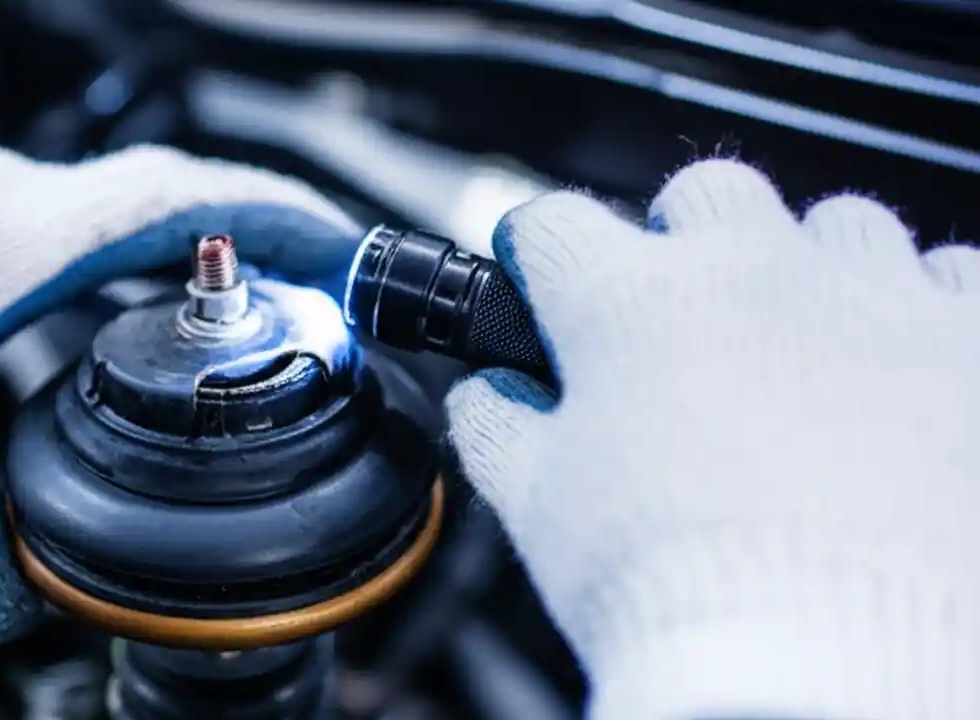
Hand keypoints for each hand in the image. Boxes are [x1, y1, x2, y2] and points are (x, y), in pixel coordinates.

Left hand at [0, 147, 356, 634]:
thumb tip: (4, 591)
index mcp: (24, 229)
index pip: (189, 198)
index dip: (284, 217)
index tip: (348, 246)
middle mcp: (22, 208)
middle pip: (183, 201)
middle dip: (269, 235)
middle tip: (330, 281)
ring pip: (138, 217)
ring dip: (210, 250)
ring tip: (261, 300)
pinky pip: (92, 241)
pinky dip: (145, 270)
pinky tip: (138, 323)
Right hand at [447, 159, 979, 718]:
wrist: (830, 667)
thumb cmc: (678, 589)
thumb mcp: (541, 508)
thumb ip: (498, 430)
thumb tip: (487, 398)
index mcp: (628, 304)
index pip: (558, 224)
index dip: (539, 247)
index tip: (542, 272)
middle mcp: (751, 273)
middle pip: (705, 194)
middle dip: (682, 240)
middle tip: (678, 316)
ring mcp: (870, 297)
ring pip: (834, 224)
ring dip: (804, 269)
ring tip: (796, 350)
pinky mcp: (967, 340)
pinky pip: (948, 277)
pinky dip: (913, 309)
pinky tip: (892, 370)